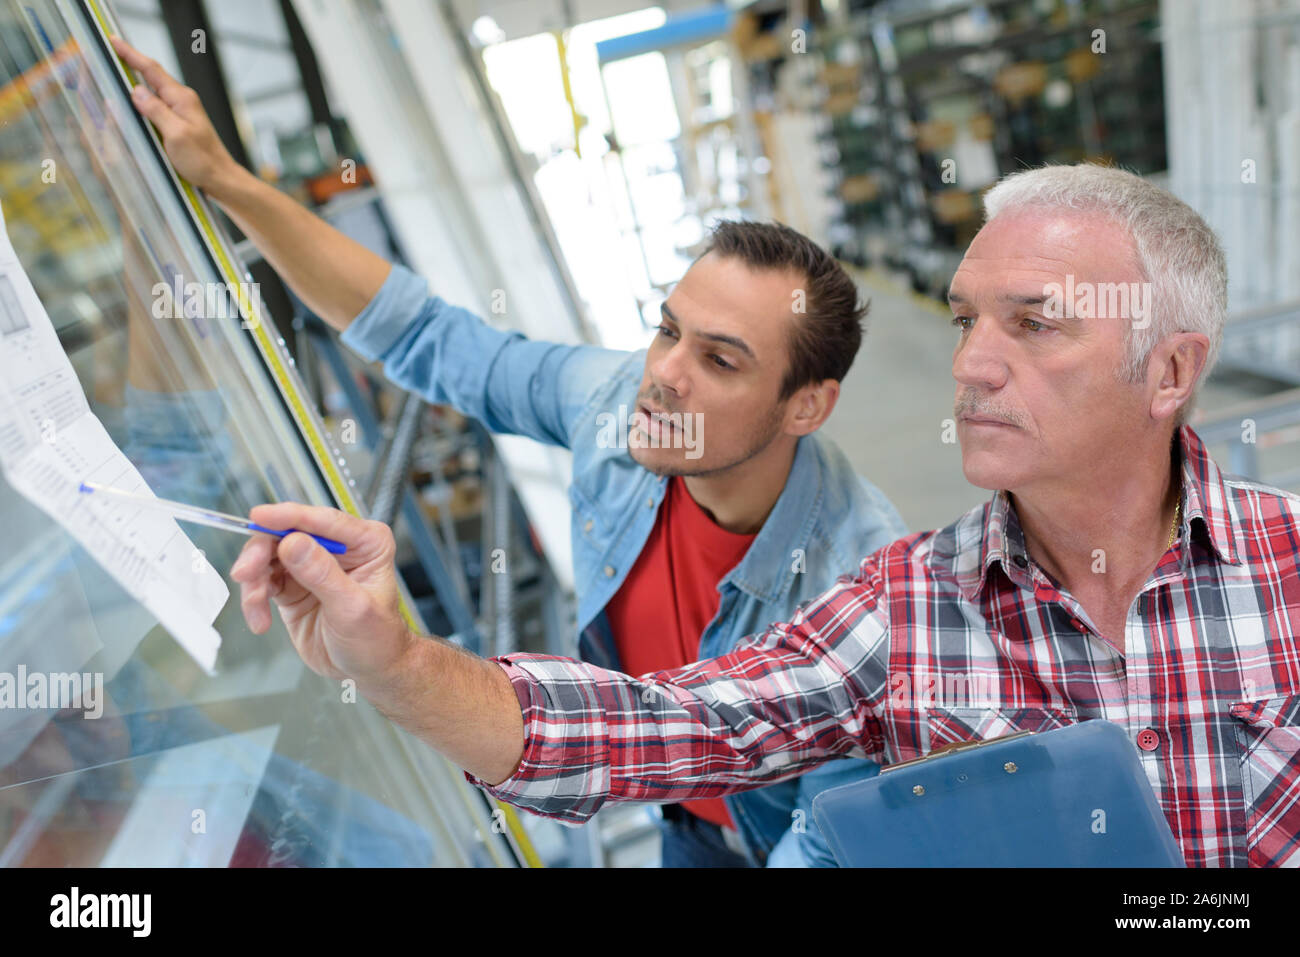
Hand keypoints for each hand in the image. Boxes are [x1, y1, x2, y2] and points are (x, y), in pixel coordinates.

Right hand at [109, 35, 241, 194]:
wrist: (221, 179)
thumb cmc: (203, 160)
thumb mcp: (176, 135)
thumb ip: (156, 111)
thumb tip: (136, 91)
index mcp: (182, 99)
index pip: (151, 70)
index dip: (131, 54)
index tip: (113, 41)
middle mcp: (182, 101)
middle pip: (151, 77)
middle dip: (130, 64)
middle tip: (109, 53)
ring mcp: (181, 112)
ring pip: (153, 91)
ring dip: (134, 82)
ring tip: (115, 73)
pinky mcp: (179, 124)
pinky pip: (156, 106)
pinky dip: (142, 101)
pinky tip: (133, 103)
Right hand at [230, 502, 415, 686]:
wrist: (369, 669)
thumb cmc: (376, 638)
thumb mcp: (352, 607)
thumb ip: (322, 575)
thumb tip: (292, 544)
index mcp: (366, 541)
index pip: (323, 520)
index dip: (289, 517)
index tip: (260, 518)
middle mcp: (338, 547)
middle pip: (288, 534)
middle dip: (262, 553)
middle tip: (245, 573)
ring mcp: (312, 564)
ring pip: (269, 556)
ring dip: (254, 580)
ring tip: (255, 605)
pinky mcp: (292, 584)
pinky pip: (262, 581)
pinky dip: (254, 598)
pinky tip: (260, 620)